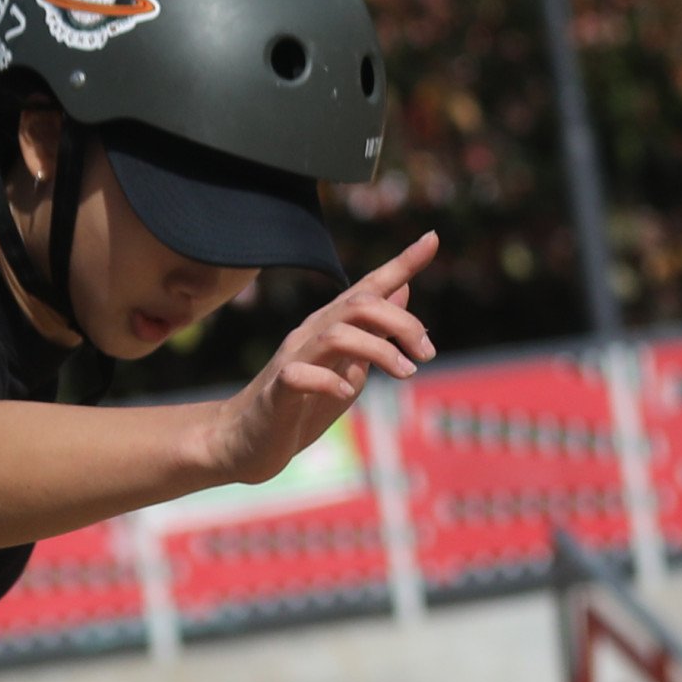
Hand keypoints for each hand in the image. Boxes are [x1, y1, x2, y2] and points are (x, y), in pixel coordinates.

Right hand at [208, 233, 440, 485]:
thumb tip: (404, 289)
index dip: (401, 262)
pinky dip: (330, 382)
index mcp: (331, 326)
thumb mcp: (350, 366)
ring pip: (336, 334)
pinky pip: (300, 374)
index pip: (368, 287)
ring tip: (405, 373)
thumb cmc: (301, 406)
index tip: (432, 237)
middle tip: (427, 354)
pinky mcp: (276, 391)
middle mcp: (311, 334)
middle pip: (359, 305)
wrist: (248, 443)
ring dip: (379, 351)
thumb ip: (374, 332)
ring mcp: (291, 359)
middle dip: (402, 324)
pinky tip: (346, 392)